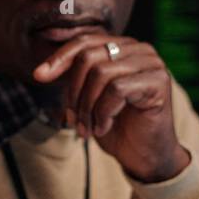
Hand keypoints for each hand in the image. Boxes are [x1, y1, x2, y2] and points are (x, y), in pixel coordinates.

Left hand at [32, 33, 189, 181]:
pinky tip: (104, 127)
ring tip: (88, 128)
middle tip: (73, 120)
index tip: (39, 76)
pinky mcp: (159, 82)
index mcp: (122, 48)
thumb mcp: (87, 99)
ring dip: (87, 107)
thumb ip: (73, 79)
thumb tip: (42, 71)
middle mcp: (139, 50)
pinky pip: (117, 89)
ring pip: (100, 73)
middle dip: (73, 92)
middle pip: (88, 57)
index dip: (59, 58)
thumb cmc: (116, 127)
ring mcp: (152, 64)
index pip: (84, 42)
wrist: (143, 156)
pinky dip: (103, 112)